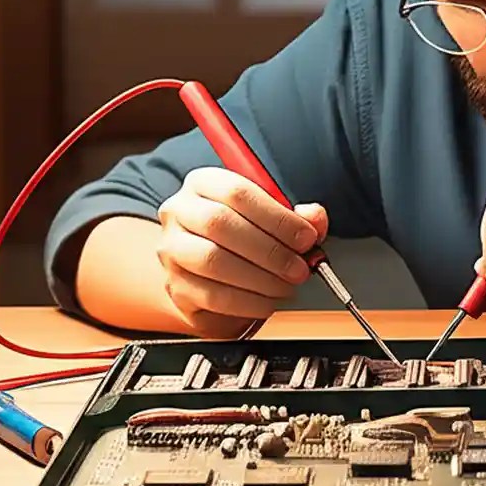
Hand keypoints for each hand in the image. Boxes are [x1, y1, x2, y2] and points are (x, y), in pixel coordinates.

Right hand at [156, 167, 326, 336]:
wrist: (204, 276)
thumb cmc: (240, 239)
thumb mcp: (271, 219)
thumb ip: (296, 216)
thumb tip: (313, 218)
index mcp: (204, 183)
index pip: (237, 191)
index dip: (277, 216)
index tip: (306, 238)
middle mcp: (180, 212)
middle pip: (220, 223)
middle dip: (270, 251)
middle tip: (299, 268)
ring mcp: (171, 249)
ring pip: (213, 261)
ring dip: (260, 278)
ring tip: (286, 286)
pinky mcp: (175, 286)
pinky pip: (212, 296)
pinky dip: (248, 302)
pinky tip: (268, 302)